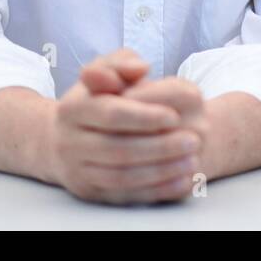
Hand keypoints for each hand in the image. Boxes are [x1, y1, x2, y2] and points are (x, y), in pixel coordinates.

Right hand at [47, 49, 199, 204]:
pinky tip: (180, 182)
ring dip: (160, 171)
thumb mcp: (105, 71)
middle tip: (194, 141)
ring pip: (121, 177)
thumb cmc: (98, 98)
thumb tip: (140, 68)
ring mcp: (76, 170)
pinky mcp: (89, 192)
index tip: (174, 116)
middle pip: (117, 148)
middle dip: (159, 147)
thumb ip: (121, 64)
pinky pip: (123, 196)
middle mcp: (68, 141)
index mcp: (72, 108)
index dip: (144, 116)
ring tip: (191, 161)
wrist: (66, 138)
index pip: (111, 113)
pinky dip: (154, 192)